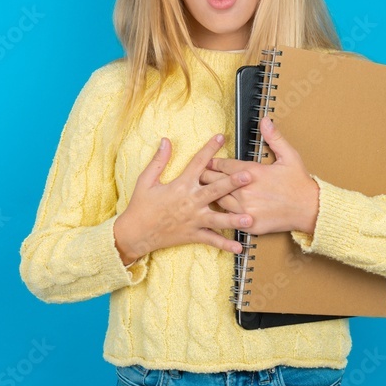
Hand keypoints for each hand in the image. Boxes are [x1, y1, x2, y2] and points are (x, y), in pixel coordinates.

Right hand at [113, 134, 253, 264]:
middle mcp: (190, 202)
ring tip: (250, 218)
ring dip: (234, 218)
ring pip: (218, 219)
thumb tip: (166, 140)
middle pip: (215, 190)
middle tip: (248, 176)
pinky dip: (225, 245)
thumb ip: (159, 160)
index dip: (210, 149)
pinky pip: (211, 241)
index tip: (221, 137)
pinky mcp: (193, 235)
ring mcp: (193, 220)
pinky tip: (239, 248)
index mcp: (181, 186)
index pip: (198, 163)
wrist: (135, 233)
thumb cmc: (141, 206)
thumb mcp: (146, 180)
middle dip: (232, 182)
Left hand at [200, 116, 319, 235]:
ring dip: (211, 195)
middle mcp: (246, 191)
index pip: (224, 166)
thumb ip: (274, 138)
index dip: (214, 163)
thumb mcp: (289, 156)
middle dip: (206, 177)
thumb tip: (264, 120)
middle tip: (198, 175)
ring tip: (202, 192)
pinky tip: (216, 210)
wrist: (310, 209)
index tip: (207, 162)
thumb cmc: (299, 183)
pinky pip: (228, 218)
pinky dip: (221, 213)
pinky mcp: (248, 224)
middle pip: (216, 182)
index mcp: (253, 173)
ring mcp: (246, 209)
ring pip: (218, 201)